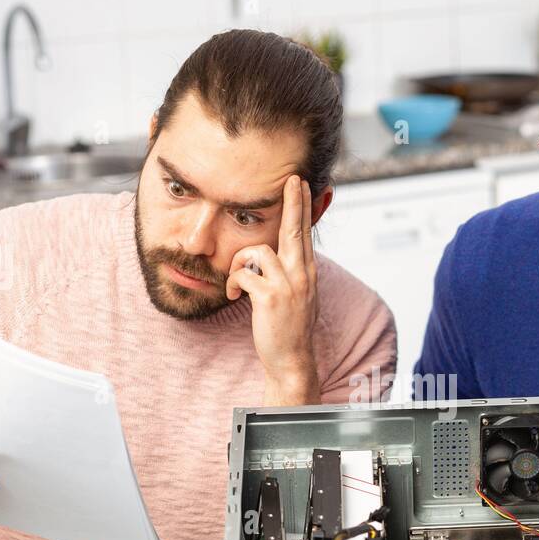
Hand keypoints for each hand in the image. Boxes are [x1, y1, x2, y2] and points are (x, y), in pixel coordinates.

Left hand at [226, 174, 319, 403]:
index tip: (303, 185)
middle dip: (293, 202)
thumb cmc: (289, 328)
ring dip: (238, 263)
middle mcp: (302, 275)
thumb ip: (291, 273)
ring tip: (235, 284)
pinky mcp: (270, 297)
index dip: (303, 207)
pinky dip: (231, 283)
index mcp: (307, 272)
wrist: (291, 360)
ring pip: (257, 251)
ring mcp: (287, 285)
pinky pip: (243, 274)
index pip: (305, 233)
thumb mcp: (297, 295)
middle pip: (295, 230)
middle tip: (294, 179)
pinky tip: (232, 296)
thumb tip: (278, 254)